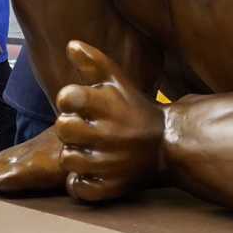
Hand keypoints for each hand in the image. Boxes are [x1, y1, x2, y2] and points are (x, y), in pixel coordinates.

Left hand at [54, 41, 165, 202]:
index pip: (68, 97)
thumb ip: (94, 62)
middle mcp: (109, 134)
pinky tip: (88, 171)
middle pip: (63, 129)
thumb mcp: (119, 81)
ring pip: (68, 159)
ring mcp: (111, 163)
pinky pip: (80, 188)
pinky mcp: (113, 186)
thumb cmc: (136, 109)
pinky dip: (80, 182)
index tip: (76, 103)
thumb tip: (70, 44)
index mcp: (109, 106)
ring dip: (73, 154)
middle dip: (68, 127)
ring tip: (86, 149)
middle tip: (81, 128)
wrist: (169, 144)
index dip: (67, 99)